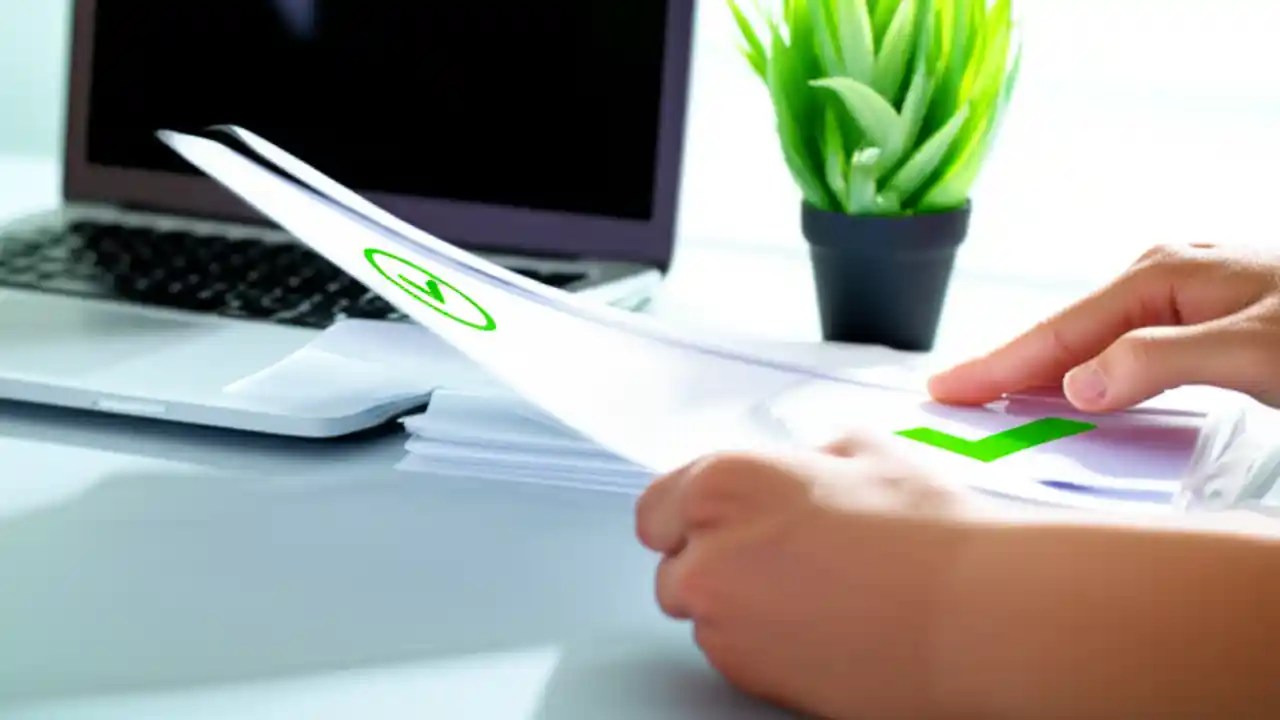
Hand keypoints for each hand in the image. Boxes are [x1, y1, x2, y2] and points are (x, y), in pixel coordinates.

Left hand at [634, 434, 983, 719]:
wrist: (971, 617)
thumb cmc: (927, 531)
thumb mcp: (866, 451)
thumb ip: (807, 456)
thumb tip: (801, 465)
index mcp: (722, 484)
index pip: (656, 509)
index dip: (690, 518)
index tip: (719, 525)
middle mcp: (706, 553)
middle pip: (675, 567)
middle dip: (716, 564)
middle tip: (782, 561)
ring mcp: (722, 623)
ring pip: (705, 616)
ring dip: (738, 608)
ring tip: (813, 597)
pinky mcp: (748, 676)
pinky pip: (736, 656)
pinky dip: (764, 647)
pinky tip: (822, 630)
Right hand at [928, 243, 1279, 411]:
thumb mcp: (1255, 350)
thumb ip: (1162, 361)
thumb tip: (1078, 383)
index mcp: (1159, 276)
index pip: (1057, 332)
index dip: (997, 365)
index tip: (943, 391)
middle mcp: (1163, 276)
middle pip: (1063, 329)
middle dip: (1005, 363)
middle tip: (951, 396)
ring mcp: (1183, 294)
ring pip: (1090, 336)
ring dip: (1042, 367)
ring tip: (995, 394)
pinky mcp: (1202, 317)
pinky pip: (1120, 344)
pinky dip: (1085, 368)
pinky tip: (1078, 385)